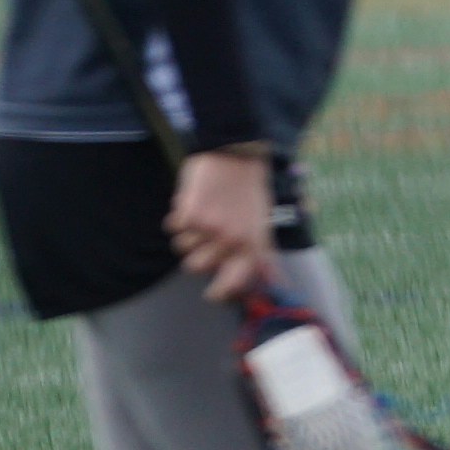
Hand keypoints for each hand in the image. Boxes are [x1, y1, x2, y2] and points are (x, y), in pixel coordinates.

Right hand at [167, 147, 278, 306]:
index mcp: (252, 245)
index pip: (234, 282)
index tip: (212, 294)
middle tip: (208, 232)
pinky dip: (179, 215)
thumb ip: (263, 255)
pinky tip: (193, 202)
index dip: (220, 292)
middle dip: (197, 252)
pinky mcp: (189, 215)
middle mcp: (230, 241)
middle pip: (195, 267)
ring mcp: (209, 229)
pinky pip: (173, 227)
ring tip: (204, 212)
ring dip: (188, 232)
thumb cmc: (250, 192)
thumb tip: (276, 282)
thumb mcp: (262, 224)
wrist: (236, 156)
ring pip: (182, 247)